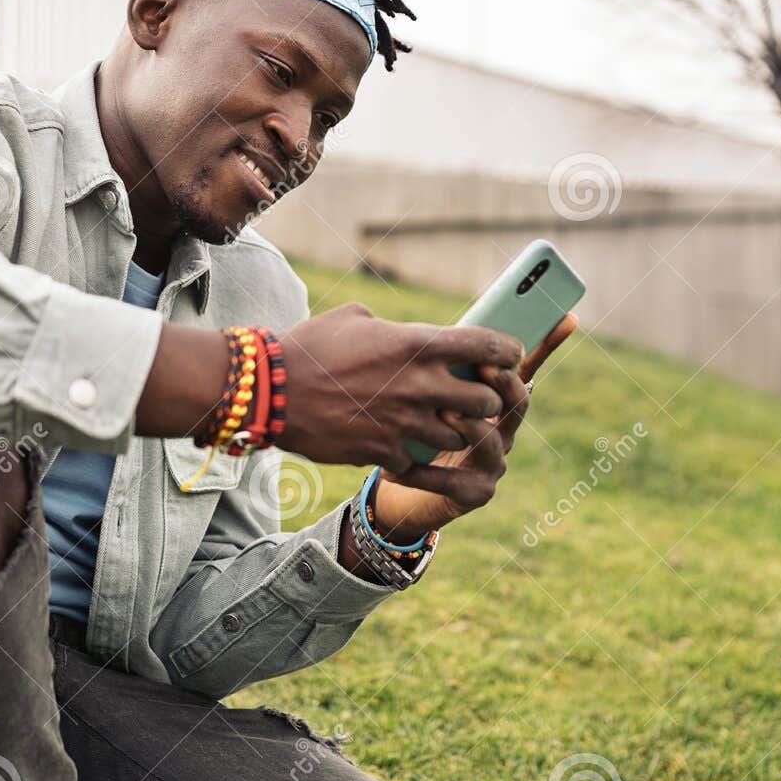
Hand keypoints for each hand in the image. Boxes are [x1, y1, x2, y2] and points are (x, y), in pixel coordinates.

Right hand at [276, 302, 525, 470]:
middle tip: (480, 398)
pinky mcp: (385, 453)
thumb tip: (411, 336)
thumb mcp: (356, 319)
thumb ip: (394, 329)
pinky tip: (409, 446)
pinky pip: (421, 461)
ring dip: (458, 431)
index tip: (511, 356)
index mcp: (417, 345)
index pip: (487, 346)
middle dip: (488, 401)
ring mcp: (404, 424)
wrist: (269, 392)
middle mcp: (419, 386)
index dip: (508, 352)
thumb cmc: (309, 347)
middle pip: (485, 401)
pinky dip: (419, 455)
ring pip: (460, 437)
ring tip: (447, 424)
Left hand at [369, 313, 577, 540]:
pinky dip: (427, 472)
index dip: (548, 344)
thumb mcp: (427, 390)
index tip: (565, 318)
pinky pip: (454, 482)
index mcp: (497, 402)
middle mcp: (503, 432)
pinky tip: (400, 465)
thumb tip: (436, 320)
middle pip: (518, 404)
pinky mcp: (475, 493)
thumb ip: (441, 362)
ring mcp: (493, 464)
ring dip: (468, 425)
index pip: (527, 368)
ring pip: (491, 442)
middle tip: (487, 367)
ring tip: (442, 411)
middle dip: (506, 384)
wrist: (403, 486)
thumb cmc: (416, 429)